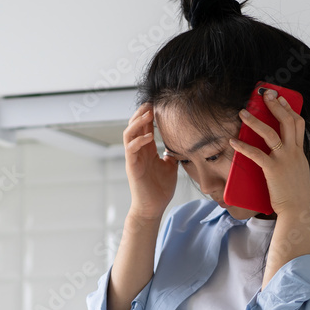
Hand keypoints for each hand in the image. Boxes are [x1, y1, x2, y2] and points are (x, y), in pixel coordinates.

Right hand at [123, 102, 178, 220]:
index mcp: (147, 150)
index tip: (158, 103)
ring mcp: (133, 158)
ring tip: (147, 114)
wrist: (153, 207)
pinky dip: (139, 140)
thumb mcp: (171, 167)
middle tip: (151, 102)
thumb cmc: (160, 189)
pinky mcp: (132, 166)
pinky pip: (131, 149)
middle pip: (134, 125)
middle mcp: (138, 151)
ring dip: (137, 122)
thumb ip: (172, 154)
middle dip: (141, 113)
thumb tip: (180, 144)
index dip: (150, 114)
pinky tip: (149, 137)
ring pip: (129, 133)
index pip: (146, 127)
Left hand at [228, 89, 309, 216]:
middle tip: (265, 94)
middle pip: (288, 121)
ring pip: (271, 133)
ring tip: (243, 112)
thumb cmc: (295, 194)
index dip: (289, 108)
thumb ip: (290, 160)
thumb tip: (278, 154)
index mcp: (299, 152)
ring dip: (255, 121)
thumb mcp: (297, 171)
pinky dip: (243, 146)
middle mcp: (294, 152)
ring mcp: (284, 160)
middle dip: (275, 105)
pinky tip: (232, 142)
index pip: (298, 123)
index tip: (281, 98)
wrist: (298, 210)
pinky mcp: (273, 170)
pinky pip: (257, 154)